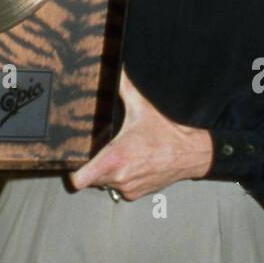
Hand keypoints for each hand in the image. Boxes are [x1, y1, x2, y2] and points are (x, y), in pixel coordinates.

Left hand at [69, 69, 212, 200]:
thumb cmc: (166, 132)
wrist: (191, 153)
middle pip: (91, 178)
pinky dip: (122, 178)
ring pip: (106, 183)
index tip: (72, 162)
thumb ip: (123, 87)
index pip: (80, 179)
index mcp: (115, 158)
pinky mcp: (136, 194)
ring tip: (119, 155)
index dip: (73, 172)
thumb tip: (114, 68)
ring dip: (108, 172)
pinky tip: (132, 163)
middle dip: (93, 165)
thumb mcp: (141, 106)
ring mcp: (128, 188)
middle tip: (100, 149)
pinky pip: (119, 187)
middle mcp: (119, 177)